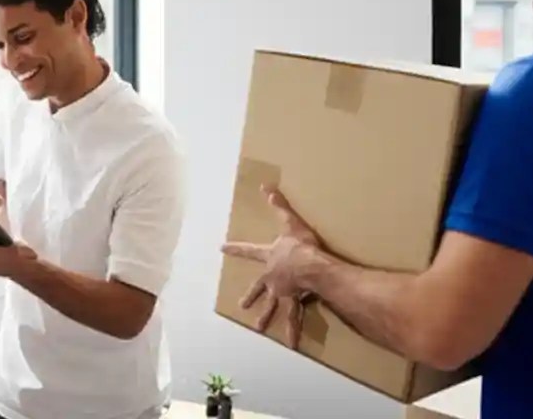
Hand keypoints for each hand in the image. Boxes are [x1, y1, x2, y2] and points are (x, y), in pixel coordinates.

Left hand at [220, 184, 322, 347]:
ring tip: (258, 328)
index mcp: (269, 257)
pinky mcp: (295, 302)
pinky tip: (292, 345)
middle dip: (251, 295)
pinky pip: (294, 319)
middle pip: (259, 287)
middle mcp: (272, 277)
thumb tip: (266, 187)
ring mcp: (282, 291)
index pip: (248, 251)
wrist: (311, 267)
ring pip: (272, 306)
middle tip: (242, 305)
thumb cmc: (301, 245)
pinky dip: (293, 332)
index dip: (235, 248)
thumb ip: (279, 206)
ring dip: (265, 317)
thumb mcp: (290, 223)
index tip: (221, 248)